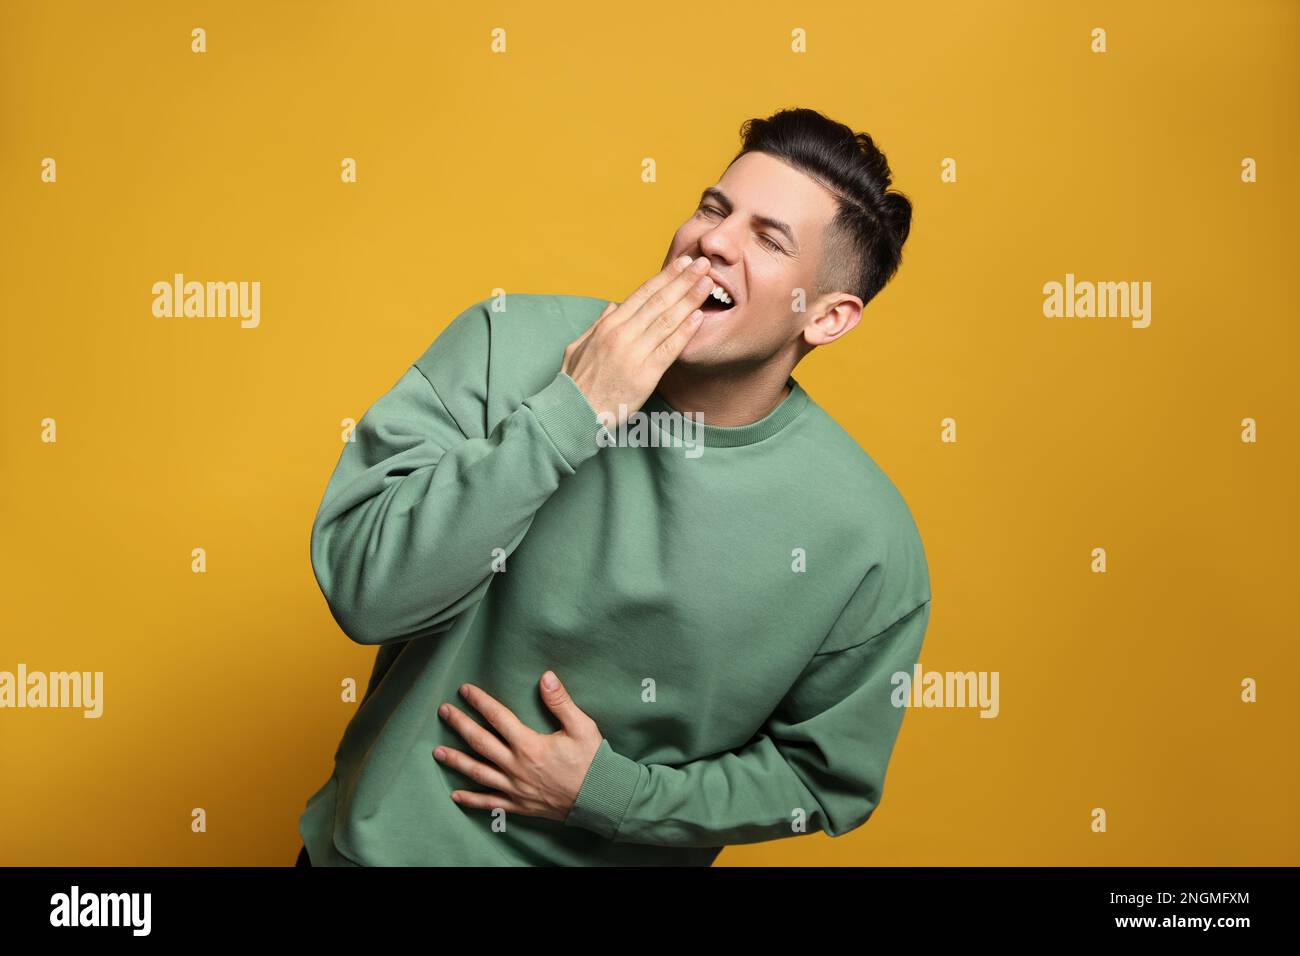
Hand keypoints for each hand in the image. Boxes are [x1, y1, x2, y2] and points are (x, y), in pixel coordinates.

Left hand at [434, 671, 603, 822]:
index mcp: (529, 744)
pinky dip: (471, 800)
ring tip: (437, 751)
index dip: (480, 702)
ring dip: (456, 760)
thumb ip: (561, 702)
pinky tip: (455, 796)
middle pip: (480, 742)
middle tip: (443, 711)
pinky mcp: (518, 804)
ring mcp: (515, 787)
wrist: (600, 799)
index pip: (497, 717)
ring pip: (478, 772)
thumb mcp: (581, 726)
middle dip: (459, 724)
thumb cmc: (592, 762)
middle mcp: (516, 766)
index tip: (465, 690)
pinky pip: (489, 802)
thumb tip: (546, 676)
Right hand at [561, 254, 713, 428]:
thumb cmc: (576, 382)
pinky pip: (670, 349)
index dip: (665, 277)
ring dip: (689, 299)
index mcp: (607, 325)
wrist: (574, 412)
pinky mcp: (645, 375)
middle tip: (703, 264)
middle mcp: (621, 334)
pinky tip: (700, 317)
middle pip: (658, 301)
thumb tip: (612, 307)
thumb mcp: (578, 347)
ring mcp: (633, 354)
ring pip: (667, 320)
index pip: (642, 294)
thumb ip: (597, 325)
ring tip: (708, 283)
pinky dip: (685, 331)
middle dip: (683, 280)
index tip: (682, 264)